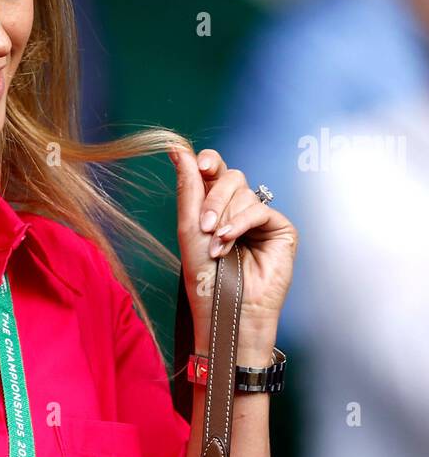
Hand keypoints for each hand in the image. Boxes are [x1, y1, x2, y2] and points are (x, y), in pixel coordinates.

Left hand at [170, 145, 296, 356]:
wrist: (226, 309)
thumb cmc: (204, 277)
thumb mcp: (189, 228)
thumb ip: (188, 187)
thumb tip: (176, 147)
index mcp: (214, 206)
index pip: (214, 171)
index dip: (209, 162)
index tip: (201, 165)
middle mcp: (237, 209)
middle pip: (229, 177)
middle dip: (214, 197)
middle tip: (204, 226)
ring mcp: (260, 219)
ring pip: (244, 191)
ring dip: (224, 217)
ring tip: (217, 246)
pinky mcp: (280, 229)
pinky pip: (259, 208)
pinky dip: (241, 223)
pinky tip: (230, 242)